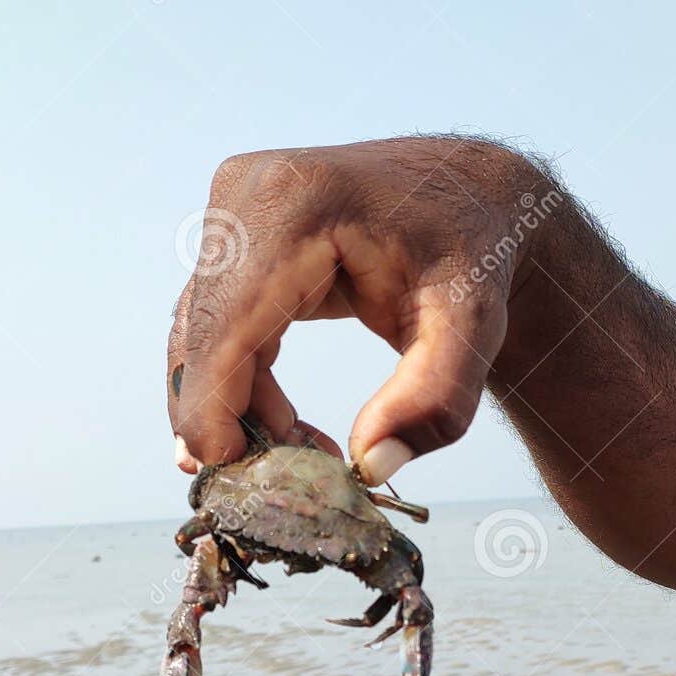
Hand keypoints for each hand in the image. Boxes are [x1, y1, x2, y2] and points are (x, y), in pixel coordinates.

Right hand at [168, 135, 536, 480]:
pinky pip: (215, 323)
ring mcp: (233, 209)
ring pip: (200, 332)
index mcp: (297, 204)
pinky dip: (238, 383)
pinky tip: (282, 425)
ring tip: (299, 453)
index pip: (228, 323)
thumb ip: (433, 401)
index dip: (214, 405)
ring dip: (233, 405)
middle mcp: (247, 193)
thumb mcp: (472, 328)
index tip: (224, 472)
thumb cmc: (475, 254)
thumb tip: (370, 466)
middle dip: (226, 416)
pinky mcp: (233, 234)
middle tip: (274, 483)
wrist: (472, 195)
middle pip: (203, 331)